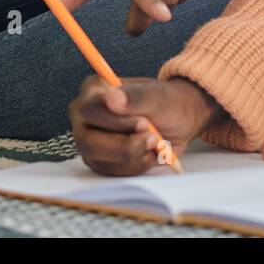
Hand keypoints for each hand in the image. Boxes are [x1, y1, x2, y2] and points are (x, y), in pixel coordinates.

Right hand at [69, 76, 221, 175]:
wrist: (179, 120)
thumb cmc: (166, 102)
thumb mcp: (158, 96)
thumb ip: (135, 96)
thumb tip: (111, 97)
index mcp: (93, 90)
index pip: (90, 110)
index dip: (118, 122)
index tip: (144, 123)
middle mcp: (84, 117)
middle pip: (88, 142)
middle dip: (126, 144)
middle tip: (152, 136)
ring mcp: (89, 140)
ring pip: (102, 162)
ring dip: (135, 156)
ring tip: (154, 141)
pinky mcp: (99, 160)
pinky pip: (113, 172)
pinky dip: (137, 165)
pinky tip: (149, 151)